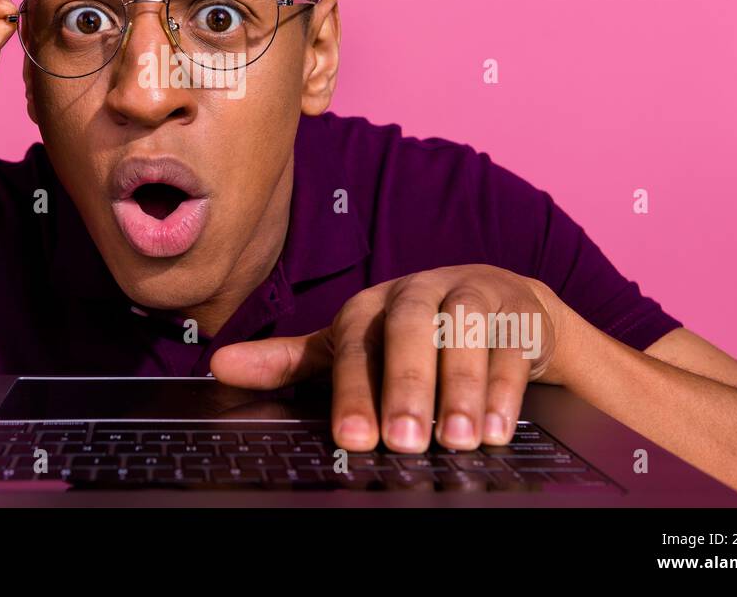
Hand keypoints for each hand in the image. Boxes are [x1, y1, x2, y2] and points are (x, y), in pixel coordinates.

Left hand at [210, 265, 583, 451]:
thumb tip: (219, 364)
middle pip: (409, 330)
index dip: (352, 391)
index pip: (355, 343)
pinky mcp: (517, 312)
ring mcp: (470, 297)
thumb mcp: (354, 345)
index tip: (352, 439)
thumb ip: (291, 359)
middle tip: (405, 442)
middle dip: (406, 386)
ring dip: (460, 389)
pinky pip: (511, 347)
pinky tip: (495, 427)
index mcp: (372, 305)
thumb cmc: (414, 332)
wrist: (503, 303)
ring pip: (463, 333)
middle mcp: (418, 293)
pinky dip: (503, 389)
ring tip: (455, 440)